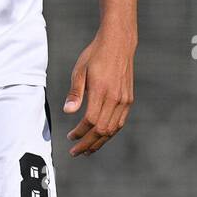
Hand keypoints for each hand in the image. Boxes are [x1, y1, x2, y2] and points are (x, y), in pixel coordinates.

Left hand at [63, 28, 134, 155]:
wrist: (118, 43)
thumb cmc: (95, 55)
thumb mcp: (80, 71)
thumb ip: (75, 93)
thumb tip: (68, 112)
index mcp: (102, 91)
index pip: (90, 121)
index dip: (80, 133)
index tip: (70, 137)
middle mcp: (116, 98)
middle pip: (102, 130)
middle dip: (88, 144)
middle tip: (75, 152)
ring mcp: (124, 100)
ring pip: (112, 129)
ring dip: (99, 142)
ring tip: (87, 150)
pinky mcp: (128, 99)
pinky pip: (120, 122)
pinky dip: (110, 133)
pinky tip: (101, 137)